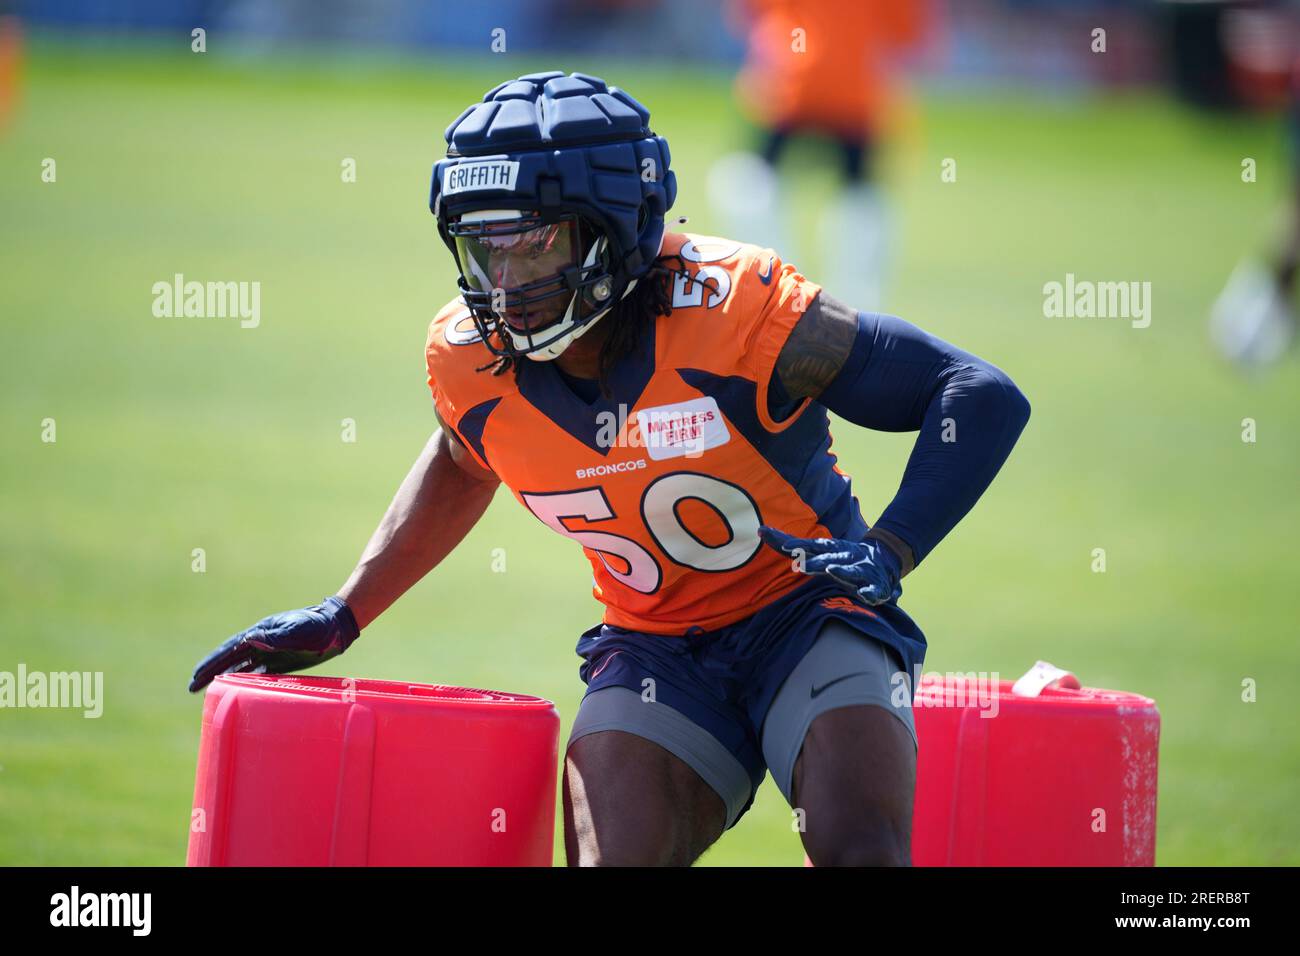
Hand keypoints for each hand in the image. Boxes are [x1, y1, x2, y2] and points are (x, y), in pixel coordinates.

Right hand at [188, 596, 359, 692]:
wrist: (337, 624)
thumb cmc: (320, 626)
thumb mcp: (299, 630)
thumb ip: (277, 636)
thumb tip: (249, 639)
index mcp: (261, 632)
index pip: (229, 650)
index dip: (211, 663)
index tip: (195, 676)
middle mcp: (262, 641)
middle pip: (229, 658)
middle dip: (209, 672)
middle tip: (191, 687)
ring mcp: (271, 650)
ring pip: (240, 666)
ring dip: (223, 677)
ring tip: (206, 689)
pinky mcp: (282, 660)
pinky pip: (257, 672)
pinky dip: (243, 680)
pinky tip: (235, 689)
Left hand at [758, 525, 902, 605]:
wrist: (883, 558)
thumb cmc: (841, 555)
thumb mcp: (818, 548)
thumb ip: (790, 543)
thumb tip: (760, 530)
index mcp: (830, 549)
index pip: (811, 546)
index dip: (799, 546)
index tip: (784, 546)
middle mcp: (844, 557)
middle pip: (828, 558)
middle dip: (815, 562)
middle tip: (801, 564)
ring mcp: (860, 570)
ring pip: (850, 571)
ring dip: (841, 571)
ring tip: (831, 570)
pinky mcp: (875, 585)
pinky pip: (873, 590)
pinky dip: (869, 592)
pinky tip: (864, 594)